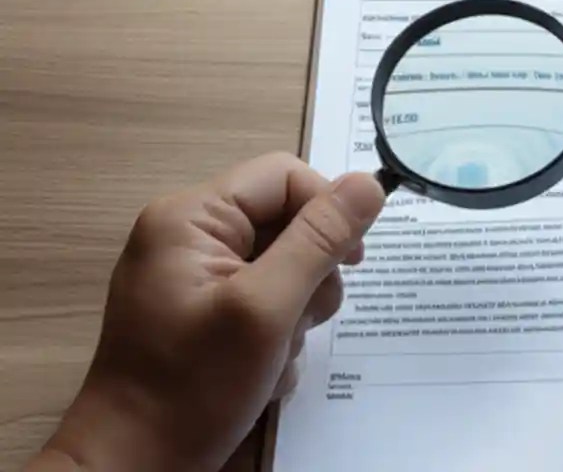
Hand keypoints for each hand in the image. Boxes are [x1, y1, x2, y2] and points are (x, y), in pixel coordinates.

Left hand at [29, 153, 385, 471]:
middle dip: (309, 276)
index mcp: (191, 218)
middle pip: (289, 222)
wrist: (136, 466)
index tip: (352, 262)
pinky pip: (267, 302)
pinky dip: (277, 336)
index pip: (285, 176)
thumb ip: (319, 240)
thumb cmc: (190, 388)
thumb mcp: (266, 308)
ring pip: (286, 268)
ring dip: (297, 314)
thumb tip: (370, 183)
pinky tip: (260, 369)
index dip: (327, 211)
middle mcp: (189, 237)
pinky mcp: (205, 313)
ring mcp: (196, 278)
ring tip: (273, 353)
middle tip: (294, 323)